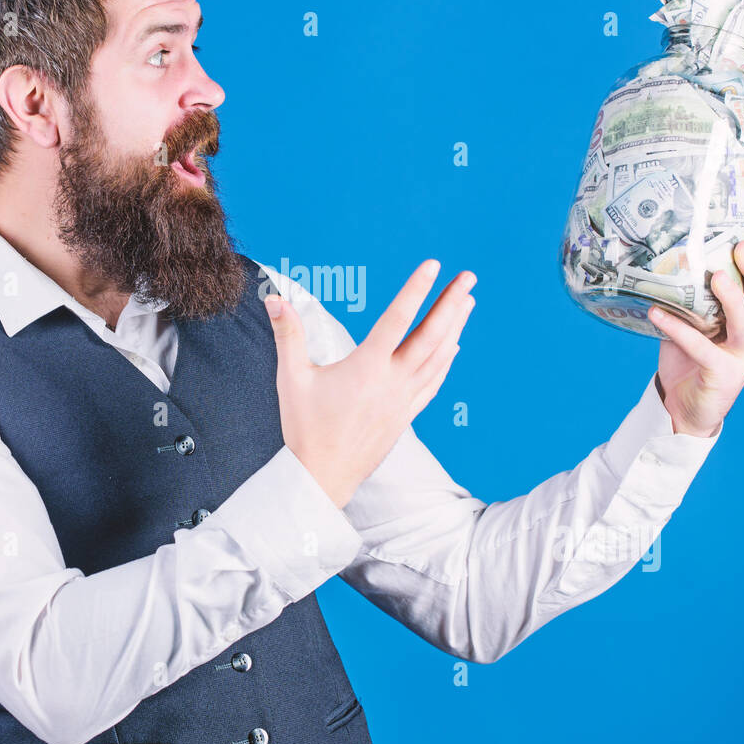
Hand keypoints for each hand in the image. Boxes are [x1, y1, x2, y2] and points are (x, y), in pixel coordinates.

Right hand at [265, 260, 475, 507]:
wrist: (323, 477)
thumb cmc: (305, 428)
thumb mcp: (292, 378)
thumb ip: (288, 334)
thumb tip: (274, 298)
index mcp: (367, 367)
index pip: (398, 319)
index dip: (416, 290)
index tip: (432, 266)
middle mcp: (392, 381)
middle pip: (431, 335)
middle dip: (451, 303)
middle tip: (469, 278)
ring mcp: (404, 400)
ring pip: (438, 357)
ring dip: (455, 326)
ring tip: (468, 301)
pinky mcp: (407, 415)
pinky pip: (434, 381)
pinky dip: (447, 360)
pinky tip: (454, 346)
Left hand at [647, 223, 743, 436]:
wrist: (682, 408)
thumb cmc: (688, 359)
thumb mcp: (694, 322)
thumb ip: (693, 297)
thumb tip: (671, 258)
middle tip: (743, 246)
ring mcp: (743, 358)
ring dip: (732, 298)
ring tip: (717, 276)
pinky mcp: (723, 375)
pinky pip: (700, 348)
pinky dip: (677, 329)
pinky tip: (657, 313)